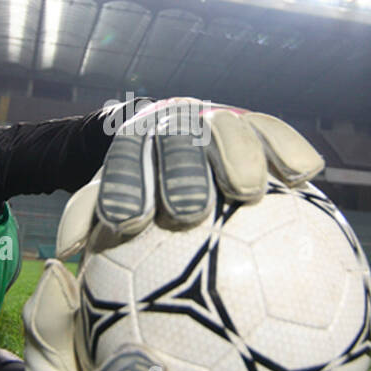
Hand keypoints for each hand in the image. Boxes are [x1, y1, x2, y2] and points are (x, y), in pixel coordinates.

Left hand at [58, 97, 324, 256]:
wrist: (177, 140)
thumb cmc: (142, 189)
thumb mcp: (109, 200)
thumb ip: (87, 220)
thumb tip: (65, 252)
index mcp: (134, 140)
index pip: (124, 160)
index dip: (124, 187)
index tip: (124, 221)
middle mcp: (175, 124)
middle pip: (178, 143)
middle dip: (180, 173)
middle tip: (187, 210)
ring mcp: (217, 118)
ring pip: (228, 130)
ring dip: (236, 157)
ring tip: (245, 191)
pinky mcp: (255, 122)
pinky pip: (273, 130)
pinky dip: (287, 147)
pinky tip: (305, 174)